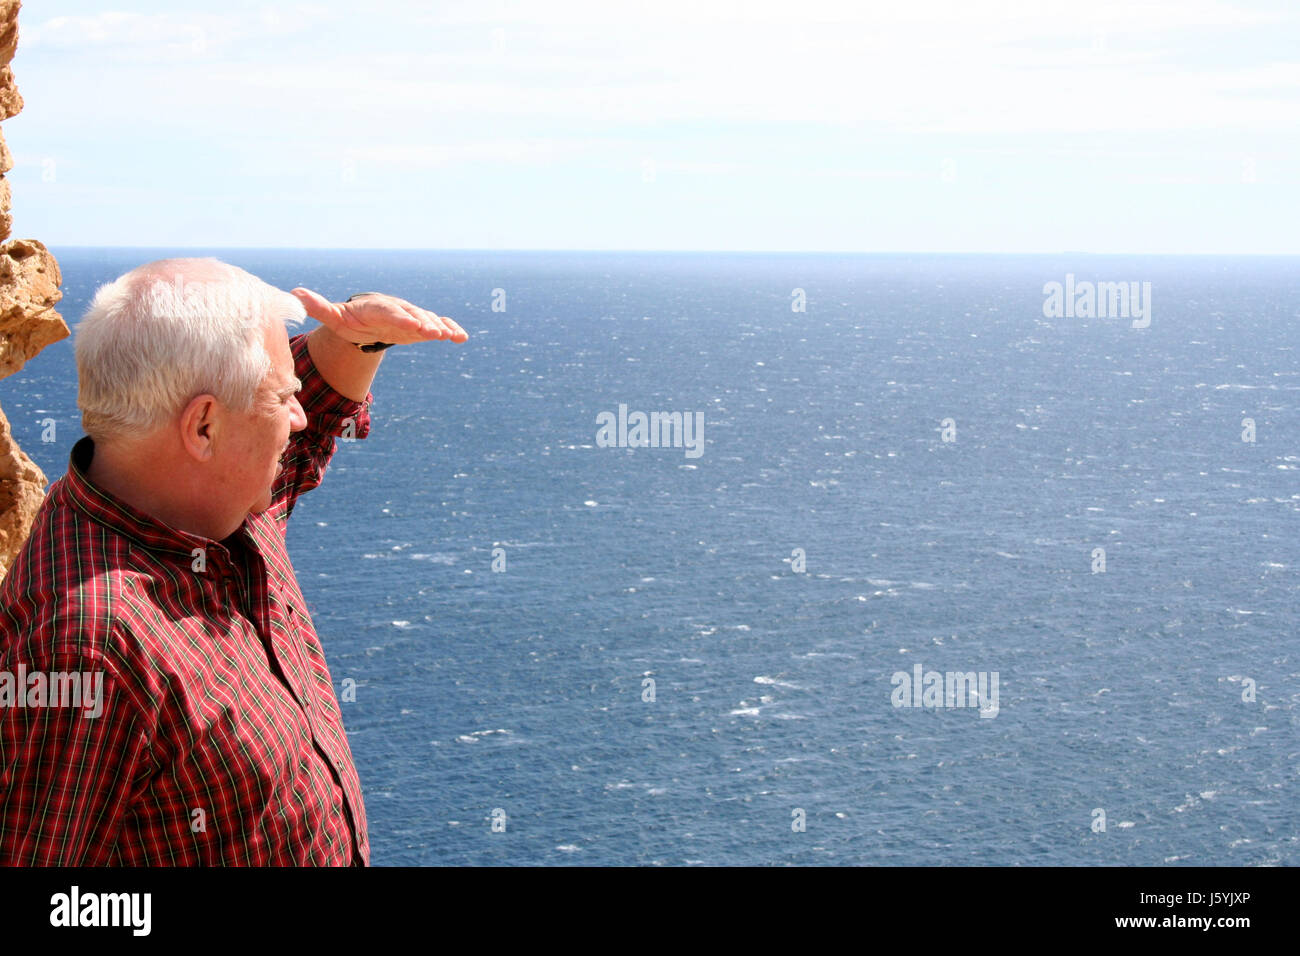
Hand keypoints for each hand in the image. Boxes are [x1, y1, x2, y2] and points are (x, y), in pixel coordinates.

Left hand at [289, 288, 468, 344]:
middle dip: (423, 322)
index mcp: (375, 307)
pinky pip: (438, 325)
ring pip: (428, 319)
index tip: (412, 326)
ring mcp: (411, 317)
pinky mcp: (421, 325)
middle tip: (434, 332)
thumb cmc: (349, 320)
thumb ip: (318, 307)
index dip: (400, 318)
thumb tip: (295, 294)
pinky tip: (462, 338)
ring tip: (451, 335)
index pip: (388, 312)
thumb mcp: (333, 316)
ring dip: (440, 326)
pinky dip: (451, 329)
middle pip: (411, 315)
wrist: (367, 319)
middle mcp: (396, 309)